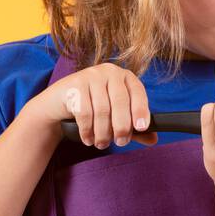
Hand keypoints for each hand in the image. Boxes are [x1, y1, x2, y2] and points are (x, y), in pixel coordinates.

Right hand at [29, 62, 158, 148]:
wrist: (61, 101)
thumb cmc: (94, 107)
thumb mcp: (115, 115)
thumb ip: (134, 127)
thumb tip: (153, 139)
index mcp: (125, 76)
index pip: (138, 92)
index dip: (141, 110)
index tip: (141, 128)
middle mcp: (109, 72)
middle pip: (120, 102)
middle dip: (122, 127)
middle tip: (121, 142)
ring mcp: (91, 75)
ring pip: (102, 110)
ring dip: (103, 132)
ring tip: (101, 143)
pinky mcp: (74, 84)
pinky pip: (84, 112)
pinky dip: (87, 130)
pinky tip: (88, 138)